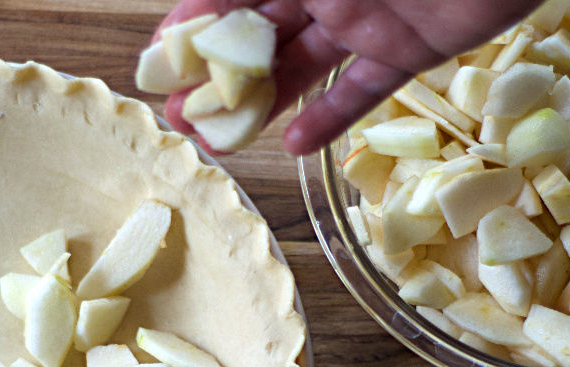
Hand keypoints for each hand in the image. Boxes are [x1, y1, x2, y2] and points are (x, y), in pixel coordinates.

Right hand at [155, 0, 539, 155]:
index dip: (191, 26)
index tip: (158, 64)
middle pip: (257, 35)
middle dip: (215, 75)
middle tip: (180, 118)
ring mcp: (367, 17)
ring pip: (301, 66)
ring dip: (259, 103)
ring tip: (218, 142)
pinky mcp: (411, 49)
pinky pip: (363, 89)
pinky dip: (330, 118)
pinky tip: (292, 146)